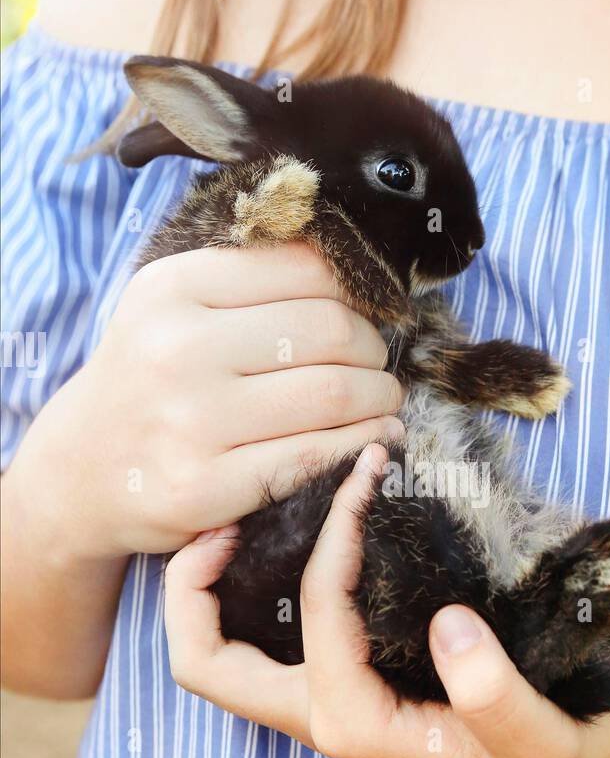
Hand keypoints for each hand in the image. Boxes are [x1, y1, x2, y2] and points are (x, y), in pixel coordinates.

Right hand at [20, 244, 404, 559]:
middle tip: (377, 364)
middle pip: (331, 332)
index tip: (365, 315)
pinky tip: (374, 440)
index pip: (308, 270)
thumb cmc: (148, 380)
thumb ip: (252, 280)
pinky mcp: (207, 487)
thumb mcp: (174, 307)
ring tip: (383, 401)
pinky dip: (363, 445)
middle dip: (373, 349)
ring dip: (380, 398)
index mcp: (173, 288)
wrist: (79, 470)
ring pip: (334, 394)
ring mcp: (191, 422)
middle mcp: (177, 348)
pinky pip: (316, 456)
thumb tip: (358, 272)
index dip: (356, 294)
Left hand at [164, 444, 609, 757]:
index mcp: (355, 726)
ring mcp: (329, 700)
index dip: (336, 538)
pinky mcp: (349, 681)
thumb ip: (493, 695)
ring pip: (230, 651)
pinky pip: (273, 638)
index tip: (372, 475)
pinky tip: (303, 536)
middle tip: (227, 514)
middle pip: (210, 663)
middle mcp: (325, 716)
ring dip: (218, 588)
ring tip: (246, 513)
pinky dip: (262, 588)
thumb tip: (448, 625)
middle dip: (194, 588)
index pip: (317, 612)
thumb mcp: (538, 738)